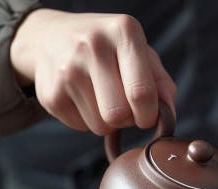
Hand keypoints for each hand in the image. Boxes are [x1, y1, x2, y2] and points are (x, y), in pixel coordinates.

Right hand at [10, 9, 176, 134]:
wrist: (51, 37)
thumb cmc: (108, 49)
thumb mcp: (139, 52)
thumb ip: (160, 82)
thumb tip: (168, 114)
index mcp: (123, 32)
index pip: (141, 93)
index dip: (149, 114)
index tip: (148, 114)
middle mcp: (92, 46)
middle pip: (119, 115)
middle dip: (128, 120)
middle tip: (125, 106)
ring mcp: (67, 69)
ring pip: (100, 126)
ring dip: (107, 121)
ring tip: (102, 97)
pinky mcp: (49, 93)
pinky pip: (81, 128)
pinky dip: (87, 121)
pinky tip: (82, 97)